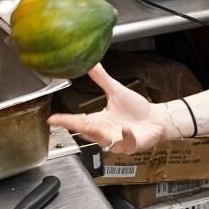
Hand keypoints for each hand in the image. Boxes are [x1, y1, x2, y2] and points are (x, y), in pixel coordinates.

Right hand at [48, 66, 179, 154]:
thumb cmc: (136, 110)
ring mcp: (118, 140)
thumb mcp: (115, 91)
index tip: (53, 118)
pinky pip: (126, 143)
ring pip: (104, 140)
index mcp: (99, 120)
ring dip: (99, 134)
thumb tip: (90, 63)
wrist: (156, 119)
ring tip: (94, 126)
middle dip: (79, 128)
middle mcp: (106, 132)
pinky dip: (125, 136)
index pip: (79, 121)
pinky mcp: (131, 144)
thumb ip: (101, 78)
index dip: (65, 120)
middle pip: (88, 132)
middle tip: (69, 122)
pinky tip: (125, 130)